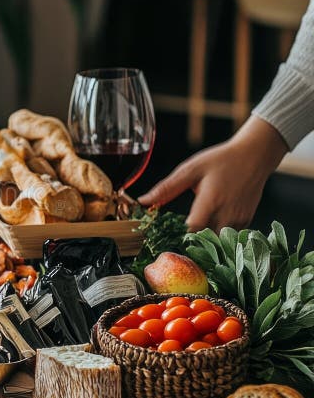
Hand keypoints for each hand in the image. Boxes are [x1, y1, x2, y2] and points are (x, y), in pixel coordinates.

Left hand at [139, 117, 287, 231]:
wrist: (255, 156)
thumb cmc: (221, 160)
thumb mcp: (190, 170)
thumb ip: (167, 188)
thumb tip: (143, 201)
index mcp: (210, 202)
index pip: (192, 231)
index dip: (180, 234)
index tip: (170, 233)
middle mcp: (227, 215)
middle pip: (205, 240)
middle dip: (192, 240)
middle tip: (180, 235)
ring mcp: (239, 220)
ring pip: (218, 241)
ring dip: (206, 239)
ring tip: (196, 229)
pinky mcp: (247, 221)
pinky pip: (229, 236)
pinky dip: (219, 234)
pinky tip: (211, 224)